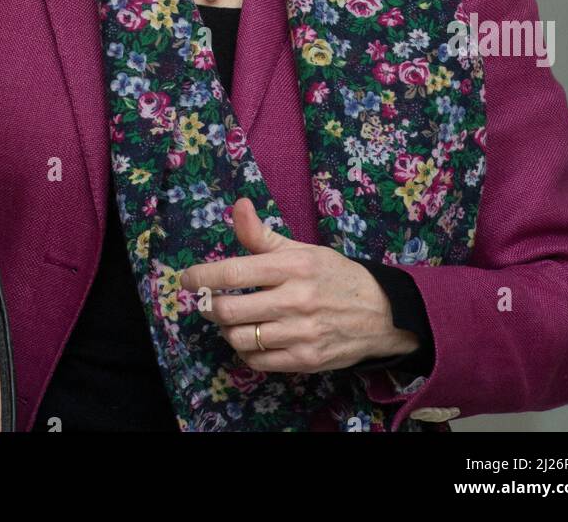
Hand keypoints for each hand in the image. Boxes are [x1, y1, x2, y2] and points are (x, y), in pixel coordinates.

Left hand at [177, 197, 420, 373]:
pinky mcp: (305, 360)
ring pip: (240, 338)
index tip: (187, 278)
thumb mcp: (302, 249)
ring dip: (226, 329)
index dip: (202, 276)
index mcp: (293, 267)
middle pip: (229, 311)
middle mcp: (296, 300)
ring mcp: (300, 334)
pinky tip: (250, 338)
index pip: (234, 273)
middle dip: (208, 306)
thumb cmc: (334, 276)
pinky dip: (245, 351)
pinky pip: (258, 361)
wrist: (381, 314)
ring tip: (230, 319)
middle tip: (206, 301)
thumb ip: (263, 235)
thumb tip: (238, 205)